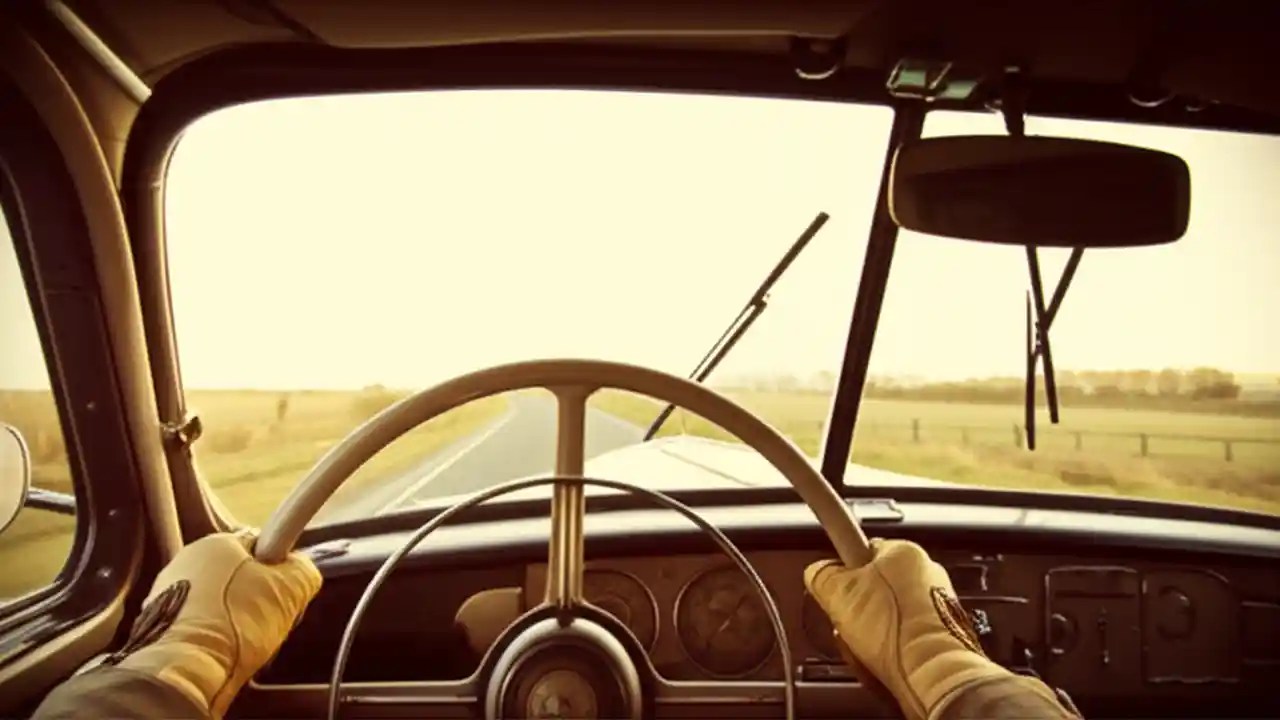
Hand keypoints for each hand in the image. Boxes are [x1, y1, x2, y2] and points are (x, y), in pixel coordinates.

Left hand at [103, 532, 321, 718]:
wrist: (185, 670)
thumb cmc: (236, 626)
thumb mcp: (292, 590)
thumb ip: (304, 569)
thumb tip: (302, 570)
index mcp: (217, 542)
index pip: (261, 547)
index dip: (279, 572)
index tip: (284, 595)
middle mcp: (185, 559)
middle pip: (237, 576)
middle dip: (255, 598)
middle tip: (268, 622)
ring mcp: (164, 592)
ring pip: (216, 602)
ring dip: (232, 619)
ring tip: (243, 644)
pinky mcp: (154, 623)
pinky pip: (195, 624)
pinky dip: (209, 636)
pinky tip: (220, 653)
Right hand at [804, 539, 1008, 719]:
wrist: (935, 675)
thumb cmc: (896, 632)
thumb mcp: (837, 594)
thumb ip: (820, 575)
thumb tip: (816, 572)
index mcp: (904, 551)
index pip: (863, 551)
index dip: (844, 573)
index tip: (836, 587)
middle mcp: (929, 572)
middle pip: (876, 587)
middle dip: (859, 609)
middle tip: (848, 624)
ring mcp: (941, 604)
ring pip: (892, 615)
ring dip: (875, 632)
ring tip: (868, 649)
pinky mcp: (948, 633)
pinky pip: (909, 636)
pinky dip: (896, 648)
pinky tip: (886, 662)